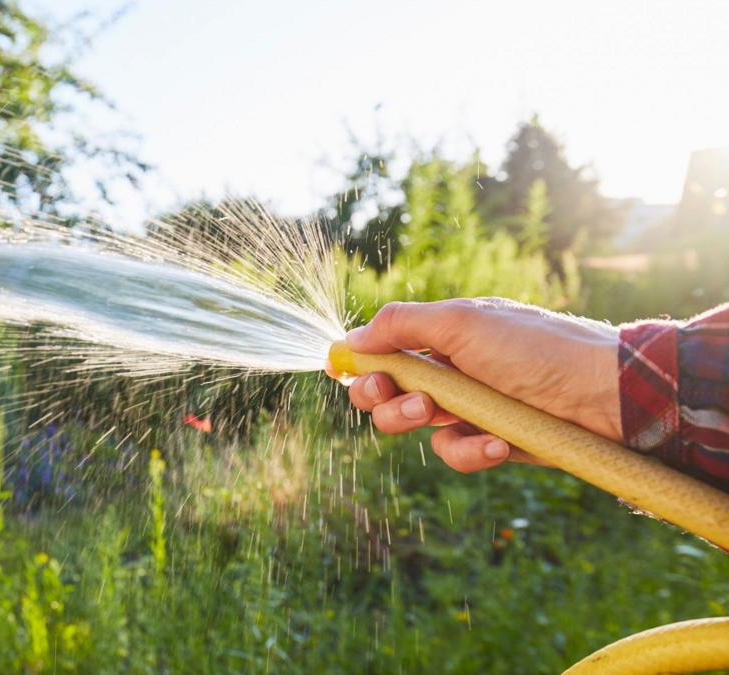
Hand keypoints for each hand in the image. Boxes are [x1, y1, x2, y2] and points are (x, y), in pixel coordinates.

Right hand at [331, 298, 620, 472]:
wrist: (607, 392)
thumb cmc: (537, 347)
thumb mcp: (463, 322)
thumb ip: (401, 326)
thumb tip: (350, 338)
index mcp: (442, 335)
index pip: (383, 350)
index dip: (360, 364)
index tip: (342, 372)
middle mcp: (451, 370)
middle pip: (387, 392)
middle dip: (383, 398)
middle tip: (399, 398)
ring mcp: (471, 407)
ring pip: (414, 428)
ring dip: (419, 422)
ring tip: (445, 413)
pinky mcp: (492, 442)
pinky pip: (456, 454)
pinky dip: (468, 452)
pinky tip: (497, 443)